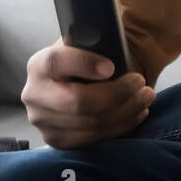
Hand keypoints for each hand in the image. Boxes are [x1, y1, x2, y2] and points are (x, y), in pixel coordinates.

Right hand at [21, 39, 153, 148]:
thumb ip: (99, 40)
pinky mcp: (57, 140)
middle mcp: (34, 94)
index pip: (57, 62)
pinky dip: (121, 125)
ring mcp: (43, 121)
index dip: (85, 64)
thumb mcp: (91, 43)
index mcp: (39, 64)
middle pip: (78, 101)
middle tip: (140, 82)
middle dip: (118, 93)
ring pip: (91, 123)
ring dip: (126, 110)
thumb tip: (113, 45)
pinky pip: (93, 138)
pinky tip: (136, 112)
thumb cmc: (91, 60)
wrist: (82, 81)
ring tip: (146, 96)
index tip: (112, 67)